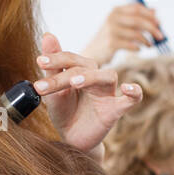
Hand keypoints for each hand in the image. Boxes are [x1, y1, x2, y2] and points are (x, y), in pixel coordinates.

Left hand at [34, 32, 142, 155]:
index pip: (71, 59)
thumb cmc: (65, 112)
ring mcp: (107, 94)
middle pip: (87, 66)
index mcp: (81, 71)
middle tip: (43, 86)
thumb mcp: (53, 91)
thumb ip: (53, 67)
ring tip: (74, 83)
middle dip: (64, 74)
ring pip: (108, 76)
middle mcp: (96, 79)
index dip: (56, 58)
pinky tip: (128, 88)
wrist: (71, 140)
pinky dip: (134, 92)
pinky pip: (131, 99)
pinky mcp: (115, 111)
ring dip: (91, 77)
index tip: (39, 62)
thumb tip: (47, 34)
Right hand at [82, 3, 164, 64]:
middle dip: (152, 28)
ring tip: (149, 45)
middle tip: (161, 36)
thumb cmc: (111, 38)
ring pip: (136, 34)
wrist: (93, 52)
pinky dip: (138, 47)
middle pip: (138, 20)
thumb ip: (136, 17)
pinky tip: (139, 49)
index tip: (159, 23)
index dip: (150, 15)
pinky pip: (131, 44)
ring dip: (146, 40)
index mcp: (116, 11)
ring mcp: (111, 30)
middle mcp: (112, 18)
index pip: (137, 8)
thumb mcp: (122, 25)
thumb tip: (155, 11)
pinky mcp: (111, 43)